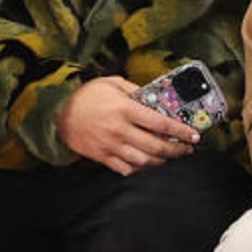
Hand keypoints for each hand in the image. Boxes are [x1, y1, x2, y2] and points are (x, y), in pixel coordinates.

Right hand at [56, 77, 199, 176]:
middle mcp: (120, 129)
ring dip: (161, 161)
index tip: (193, 135)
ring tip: (169, 157)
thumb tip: (153, 97)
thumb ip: (133, 89)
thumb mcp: (110, 82)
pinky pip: (126, 168)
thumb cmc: (85, 96)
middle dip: (177, 150)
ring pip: (144, 161)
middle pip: (156, 146)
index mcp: (124, 109)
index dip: (180, 131)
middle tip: (186, 149)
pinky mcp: (103, 156)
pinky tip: (147, 163)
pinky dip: (140, 168)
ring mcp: (111, 145)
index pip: (160, 123)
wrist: (58, 114)